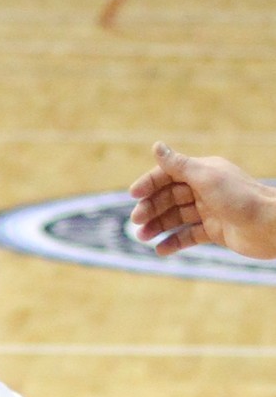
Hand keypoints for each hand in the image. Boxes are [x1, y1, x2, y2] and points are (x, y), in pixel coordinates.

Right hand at [128, 141, 275, 259]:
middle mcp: (205, 190)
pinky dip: (174, 242)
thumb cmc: (241, 199)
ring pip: (176, 217)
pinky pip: (189, 236)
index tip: (133, 195)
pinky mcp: (215, 231)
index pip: (169, 175)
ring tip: (142, 237)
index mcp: (203, 173)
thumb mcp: (206, 178)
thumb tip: (156, 146)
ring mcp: (210, 211)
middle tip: (137, 221)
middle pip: (170, 197)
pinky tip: (161, 250)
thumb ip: (179, 164)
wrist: (271, 226)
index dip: (150, 183)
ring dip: (158, 226)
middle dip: (151, 208)